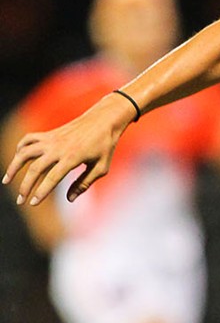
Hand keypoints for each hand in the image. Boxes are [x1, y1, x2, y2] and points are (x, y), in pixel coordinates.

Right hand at [2, 95, 130, 205]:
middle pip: (34, 168)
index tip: (33, 203)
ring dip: (13, 167)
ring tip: (6, 181)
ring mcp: (52, 139)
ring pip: (25, 152)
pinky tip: (17, 158)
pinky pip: (29, 139)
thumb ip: (84, 184)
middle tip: (20, 201)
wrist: (104, 119)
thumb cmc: (106, 145)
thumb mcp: (101, 168)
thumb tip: (69, 199)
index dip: (41, 192)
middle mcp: (58, 148)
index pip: (52, 178)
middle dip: (25, 186)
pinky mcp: (49, 133)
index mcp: (72, 158)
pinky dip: (20, 148)